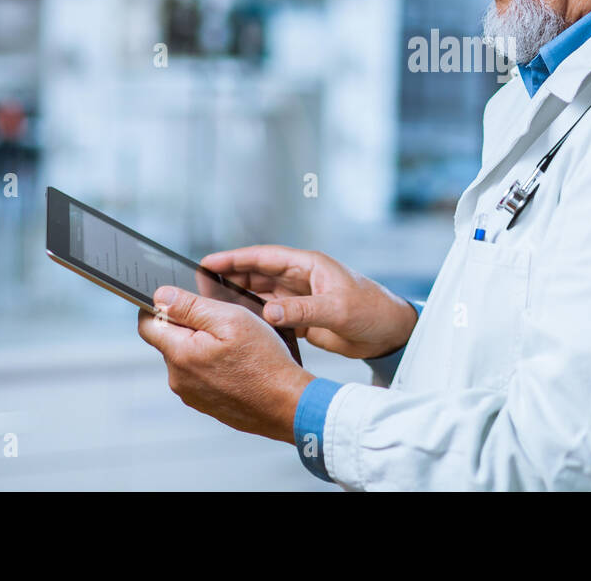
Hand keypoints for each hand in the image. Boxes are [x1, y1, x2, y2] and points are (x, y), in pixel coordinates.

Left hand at [137, 285, 314, 442]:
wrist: (287, 404)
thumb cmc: (265, 362)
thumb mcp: (231, 319)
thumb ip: (191, 306)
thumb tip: (161, 296)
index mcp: (180, 354)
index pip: (147, 323)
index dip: (160, 306)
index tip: (181, 301)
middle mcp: (178, 378)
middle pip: (169, 339)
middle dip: (189, 326)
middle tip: (223, 324)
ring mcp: (190, 394)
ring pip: (186, 357)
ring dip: (203, 346)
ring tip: (235, 347)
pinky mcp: (204, 403)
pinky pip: (199, 375)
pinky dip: (213, 365)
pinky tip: (237, 364)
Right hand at [200, 245, 418, 359]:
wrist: (391, 333)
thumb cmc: (372, 312)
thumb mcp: (337, 310)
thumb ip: (303, 311)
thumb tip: (268, 313)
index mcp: (308, 265)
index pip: (263, 257)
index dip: (234, 259)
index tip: (207, 262)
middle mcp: (301, 277)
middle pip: (256, 274)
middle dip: (228, 278)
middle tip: (198, 286)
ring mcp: (300, 296)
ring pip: (261, 293)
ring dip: (238, 297)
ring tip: (210, 304)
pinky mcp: (302, 316)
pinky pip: (271, 312)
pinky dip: (253, 316)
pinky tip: (237, 324)